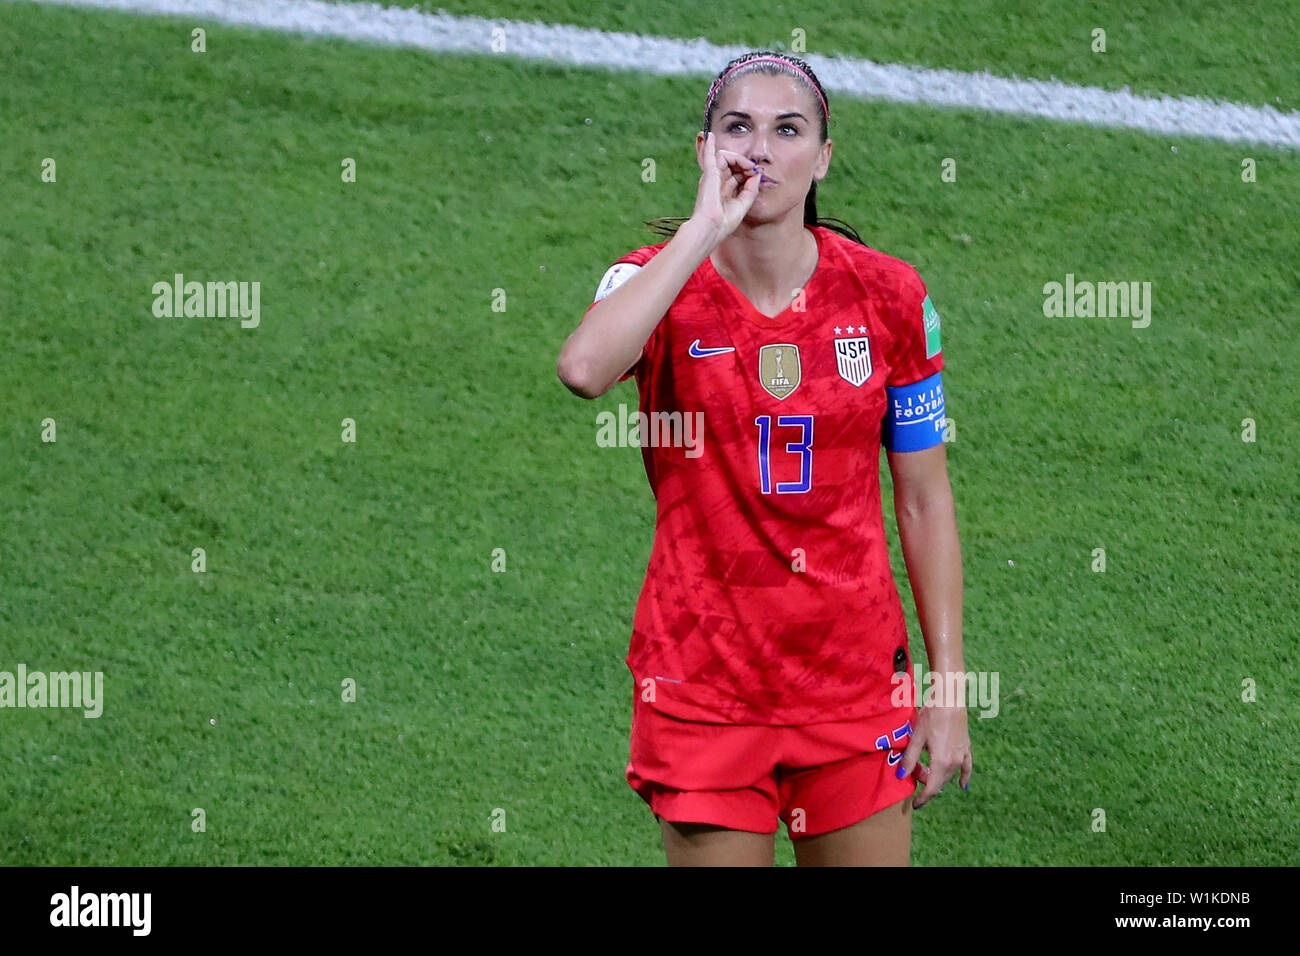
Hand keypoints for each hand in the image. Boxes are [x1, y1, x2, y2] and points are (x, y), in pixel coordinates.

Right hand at [688, 130, 762, 245]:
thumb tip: (757, 173)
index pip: (737, 174)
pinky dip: (709, 145)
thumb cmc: (724, 222)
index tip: (758, 176)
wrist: (711, 228)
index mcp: (723, 191)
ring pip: (726, 158)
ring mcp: (711, 177)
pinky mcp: (708, 174)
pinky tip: (710, 136)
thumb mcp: (744, 203)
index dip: (748, 172)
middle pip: (733, 165)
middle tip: (754, 170)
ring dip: (739, 159)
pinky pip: (709, 155)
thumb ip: (751, 188)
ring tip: (747, 166)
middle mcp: (716, 182)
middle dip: (745, 165)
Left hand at [899, 704, 971, 809]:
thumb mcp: (916, 738)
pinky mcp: (967, 748)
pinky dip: (963, 777)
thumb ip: (909, 759)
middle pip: (940, 782)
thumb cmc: (931, 717)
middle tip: (914, 778)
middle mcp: (954, 762)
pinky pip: (967, 768)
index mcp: (941, 762)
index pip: (932, 788)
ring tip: (926, 770)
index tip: (915, 804)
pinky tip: (963, 786)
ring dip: (938, 778)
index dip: (923, 799)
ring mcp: (962, 756)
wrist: (950, 700)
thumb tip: (900, 776)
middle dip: (927, 785)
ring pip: (950, 775)